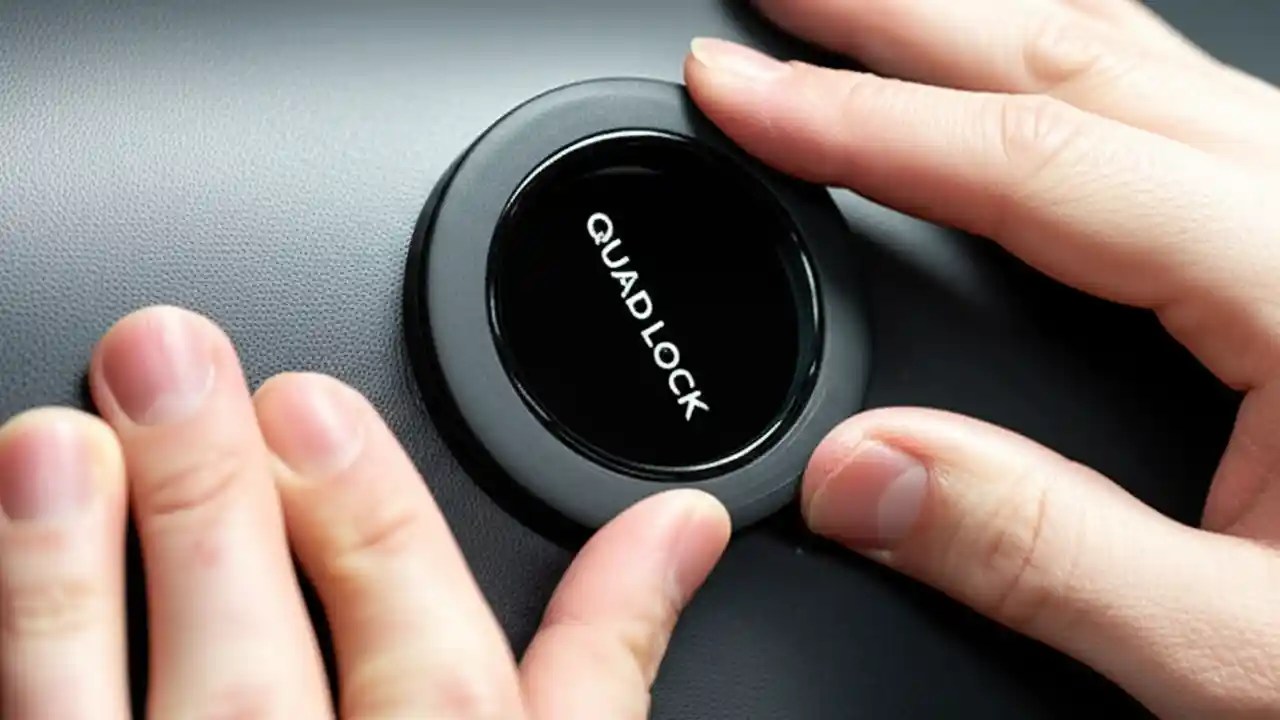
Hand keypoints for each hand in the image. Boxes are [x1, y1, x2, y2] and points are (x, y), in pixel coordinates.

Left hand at [0, 306, 729, 718]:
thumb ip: (611, 654)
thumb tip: (677, 531)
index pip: (420, 645)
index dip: (363, 517)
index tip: (308, 405)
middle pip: (263, 661)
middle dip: (216, 500)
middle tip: (170, 359)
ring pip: (135, 718)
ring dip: (83, 573)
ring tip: (66, 433)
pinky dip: (31, 653)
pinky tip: (19, 536)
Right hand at [685, 2, 1279, 717]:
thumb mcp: (1240, 651)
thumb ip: (1040, 557)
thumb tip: (864, 473)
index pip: (1034, 161)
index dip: (863, 122)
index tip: (745, 94)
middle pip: (1070, 55)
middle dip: (897, 14)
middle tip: (776, 1)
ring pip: (1116, 56)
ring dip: (966, 20)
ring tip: (859, 12)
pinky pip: (1156, 100)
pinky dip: (1049, 64)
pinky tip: (999, 75)